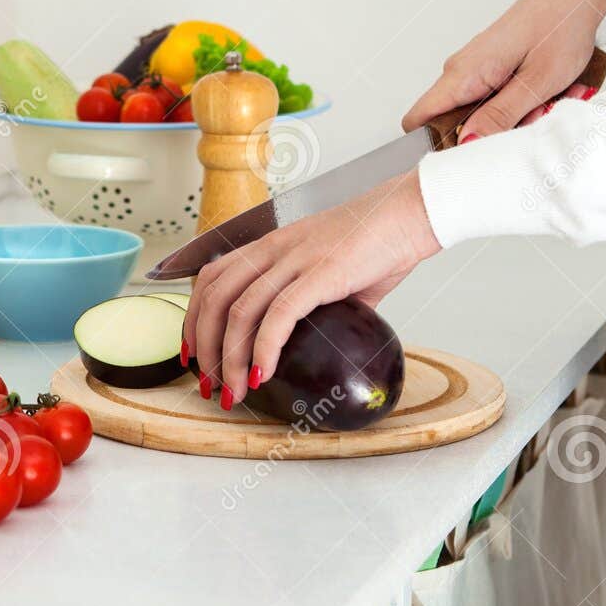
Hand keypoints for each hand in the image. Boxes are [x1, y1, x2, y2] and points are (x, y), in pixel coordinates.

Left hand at [183, 170, 440, 406]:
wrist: (412, 214)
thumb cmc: (379, 241)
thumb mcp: (333, 271)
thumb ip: (318, 303)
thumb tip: (321, 338)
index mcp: (270, 246)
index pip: (210, 279)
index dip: (193, 318)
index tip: (194, 353)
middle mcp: (273, 249)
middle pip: (213, 299)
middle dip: (204, 348)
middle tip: (210, 384)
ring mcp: (294, 260)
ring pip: (239, 311)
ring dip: (230, 358)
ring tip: (235, 392)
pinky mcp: (320, 273)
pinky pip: (279, 315)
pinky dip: (265, 348)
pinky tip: (263, 374)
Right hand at [402, 0, 605, 141]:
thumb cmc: (560, 28)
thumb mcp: (537, 82)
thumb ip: (499, 116)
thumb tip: (466, 143)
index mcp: (464, 73)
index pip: (417, 118)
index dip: (433, 144)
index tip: (465, 156)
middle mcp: (460, 70)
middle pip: (448, 123)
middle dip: (483, 135)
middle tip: (524, 124)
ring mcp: (472, 69)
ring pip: (472, 114)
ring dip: (503, 121)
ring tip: (539, 106)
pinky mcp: (486, 68)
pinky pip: (487, 101)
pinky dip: (511, 106)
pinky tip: (536, 96)